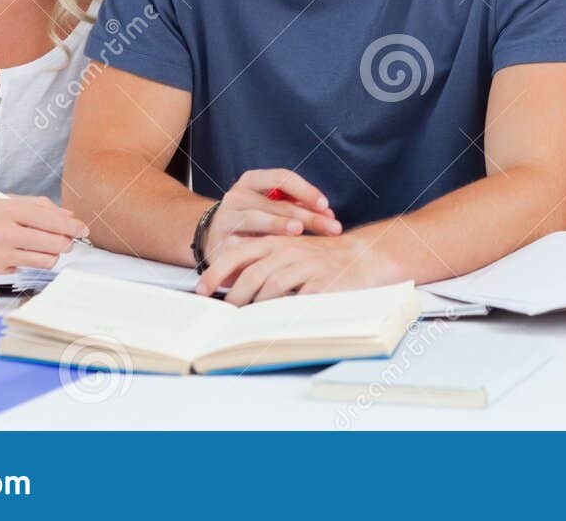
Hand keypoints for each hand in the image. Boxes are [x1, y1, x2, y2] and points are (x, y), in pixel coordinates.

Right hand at [0, 196, 89, 273]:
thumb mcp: (0, 202)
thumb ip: (36, 206)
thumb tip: (68, 217)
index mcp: (6, 209)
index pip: (50, 218)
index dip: (72, 226)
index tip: (84, 229)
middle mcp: (3, 233)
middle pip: (54, 242)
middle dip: (66, 243)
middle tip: (67, 241)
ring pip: (45, 260)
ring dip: (51, 256)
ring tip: (43, 250)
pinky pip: (25, 271)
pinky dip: (28, 265)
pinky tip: (18, 257)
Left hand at [194, 232, 401, 303]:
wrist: (364, 258)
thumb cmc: (321, 259)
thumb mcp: (289, 252)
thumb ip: (261, 261)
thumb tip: (226, 281)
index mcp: (278, 241)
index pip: (238, 254)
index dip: (216, 272)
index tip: (201, 290)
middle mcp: (290, 250)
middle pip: (252, 275)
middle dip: (235, 298)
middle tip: (226, 316)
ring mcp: (308, 266)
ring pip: (271, 288)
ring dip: (256, 308)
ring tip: (249, 323)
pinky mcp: (324, 283)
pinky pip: (296, 302)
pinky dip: (283, 314)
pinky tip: (276, 324)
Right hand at [205, 168, 340, 257]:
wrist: (215, 240)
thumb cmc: (254, 220)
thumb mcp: (271, 206)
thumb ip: (297, 206)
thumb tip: (328, 215)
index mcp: (252, 181)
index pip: (282, 177)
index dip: (306, 190)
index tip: (326, 206)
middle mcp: (236, 196)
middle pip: (277, 203)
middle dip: (308, 216)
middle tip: (332, 228)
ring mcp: (226, 218)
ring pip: (256, 218)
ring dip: (279, 224)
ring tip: (299, 231)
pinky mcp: (220, 243)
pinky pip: (242, 245)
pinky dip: (261, 249)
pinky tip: (279, 257)